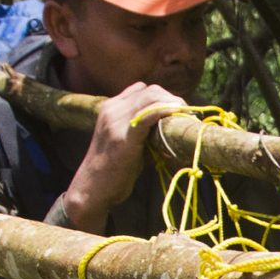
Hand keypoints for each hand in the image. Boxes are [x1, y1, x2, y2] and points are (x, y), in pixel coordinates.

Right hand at [61, 82, 183, 232]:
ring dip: (172, 104)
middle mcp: (111, 109)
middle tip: (186, 112)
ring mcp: (116, 121)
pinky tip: (177, 116)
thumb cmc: (112, 170)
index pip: (141, 89)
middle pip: (149, 91)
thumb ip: (138, 130)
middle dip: (171, 99)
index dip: (162, 96)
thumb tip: (166, 128)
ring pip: (151, 98)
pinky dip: (166, 111)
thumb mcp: (123, 141)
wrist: (92, 189)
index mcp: (110, 108)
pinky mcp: (124, 136)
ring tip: (185, 115)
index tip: (177, 108)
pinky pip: (149, 114)